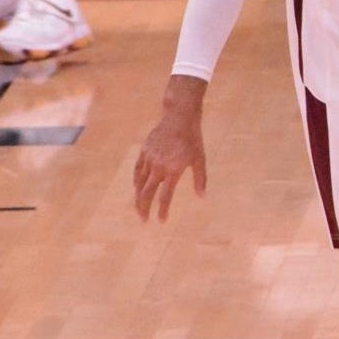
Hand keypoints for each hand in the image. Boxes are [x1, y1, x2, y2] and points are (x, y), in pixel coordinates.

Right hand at [133, 85, 207, 220]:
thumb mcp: (200, 159)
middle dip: (144, 208)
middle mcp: (159, 167)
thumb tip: (202, 197)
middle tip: (144, 220)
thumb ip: (200, 179)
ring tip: (139, 207)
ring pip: (139, 183)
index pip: (165, 196)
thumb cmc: (193, 139)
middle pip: (147, 193)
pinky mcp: (144, 151)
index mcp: (173, 170)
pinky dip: (136, 181)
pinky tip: (137, 188)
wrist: (179, 117)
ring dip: (138, 197)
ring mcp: (149, 158)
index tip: (161, 221)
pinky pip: (137, 170)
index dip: (162, 210)